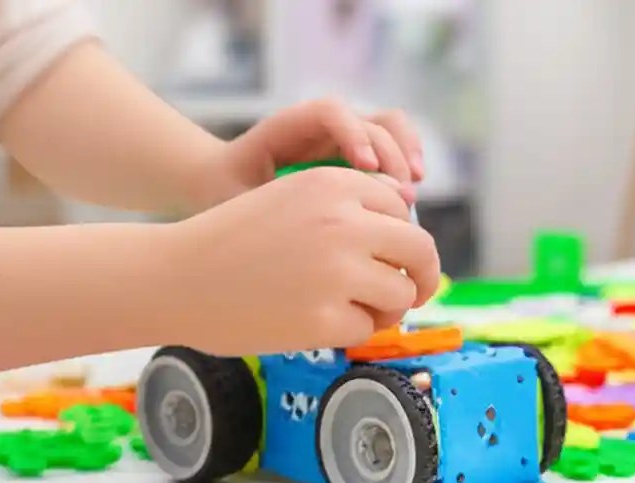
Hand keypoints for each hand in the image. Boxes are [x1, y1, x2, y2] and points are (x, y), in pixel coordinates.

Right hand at [159, 167, 439, 356]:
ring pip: (402, 293)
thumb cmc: (232, 242)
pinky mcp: (325, 319)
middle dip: (424, 275)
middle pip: (420, 250)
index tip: (394, 255)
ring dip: (388, 307)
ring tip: (355, 310)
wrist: (174, 277)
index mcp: (334, 184)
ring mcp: (337, 272)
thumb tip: (409, 234)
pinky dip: (352, 331)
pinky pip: (369, 328)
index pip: (402, 209)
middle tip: (415, 291)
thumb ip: (347, 209)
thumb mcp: (292, 200)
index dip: (401, 237)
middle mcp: (343, 222)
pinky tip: (319, 324)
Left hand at [192, 98, 425, 210]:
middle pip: (369, 120)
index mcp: (289, 127)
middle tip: (399, 195)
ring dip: (407, 154)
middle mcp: (323, 128)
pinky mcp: (359, 159)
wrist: (222, 188)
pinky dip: (408, 166)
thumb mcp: (236, 201)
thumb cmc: (224, 195)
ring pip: (390, 128)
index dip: (354, 135)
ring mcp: (346, 140)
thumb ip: (271, 207)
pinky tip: (411, 196)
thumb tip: (319, 218)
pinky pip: (395, 151)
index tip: (366, 169)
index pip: (331, 112)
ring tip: (412, 190)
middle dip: (389, 154)